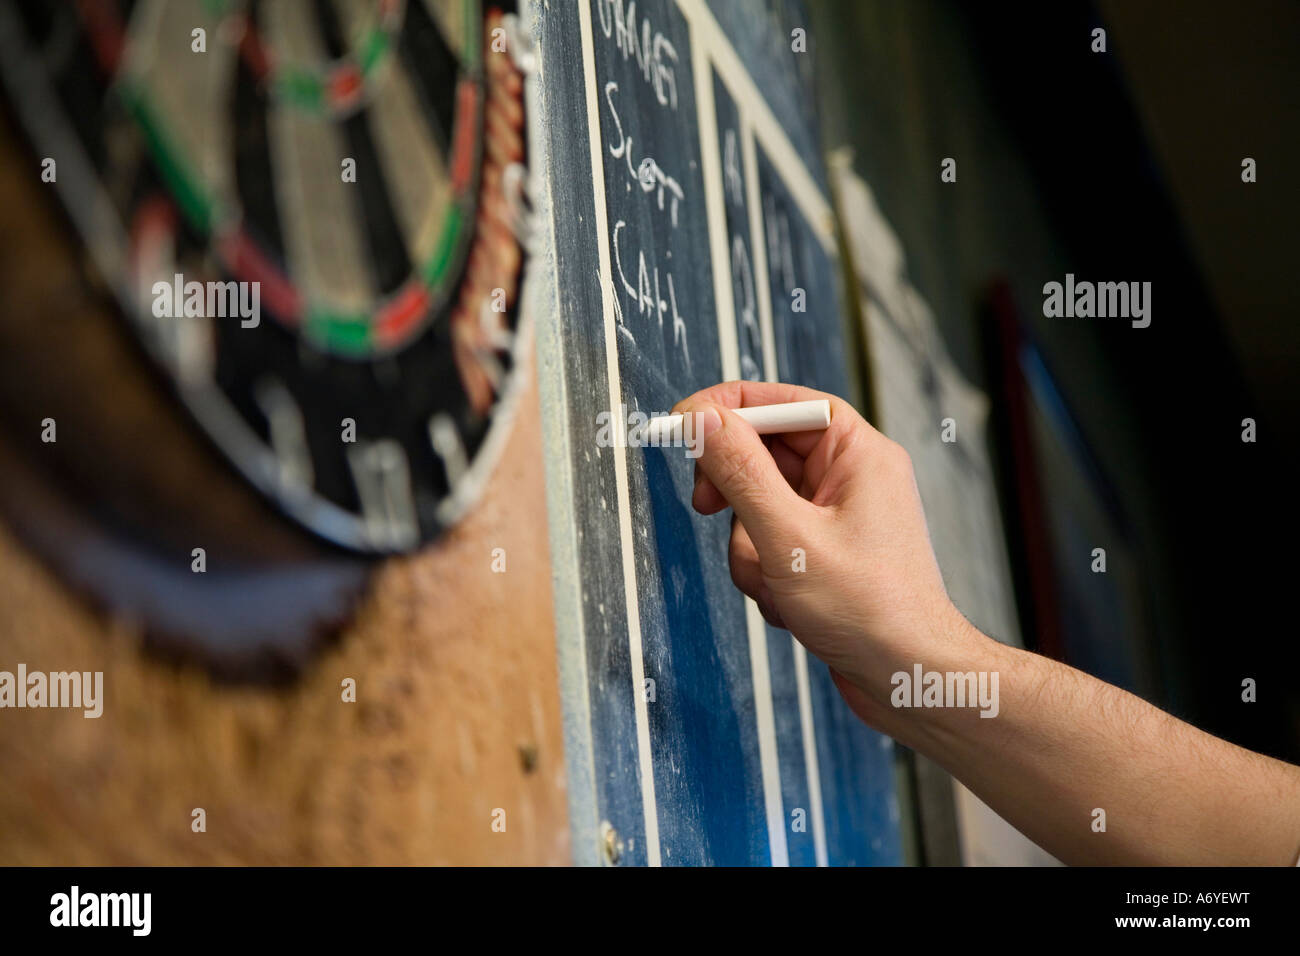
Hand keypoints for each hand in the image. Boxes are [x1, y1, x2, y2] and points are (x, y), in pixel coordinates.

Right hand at [674, 381, 977, 729]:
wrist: (911, 679)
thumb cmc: (870, 611)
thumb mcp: (789, 537)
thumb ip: (741, 473)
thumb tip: (703, 420)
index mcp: (857, 453)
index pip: (781, 403)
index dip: (725, 409)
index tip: (679, 426)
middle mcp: (850, 477)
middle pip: (763, 455)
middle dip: (734, 495)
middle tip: (706, 508)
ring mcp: (837, 518)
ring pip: (758, 508)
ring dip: (749, 549)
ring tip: (775, 584)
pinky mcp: (826, 555)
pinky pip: (771, 545)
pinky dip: (765, 575)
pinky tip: (788, 606)